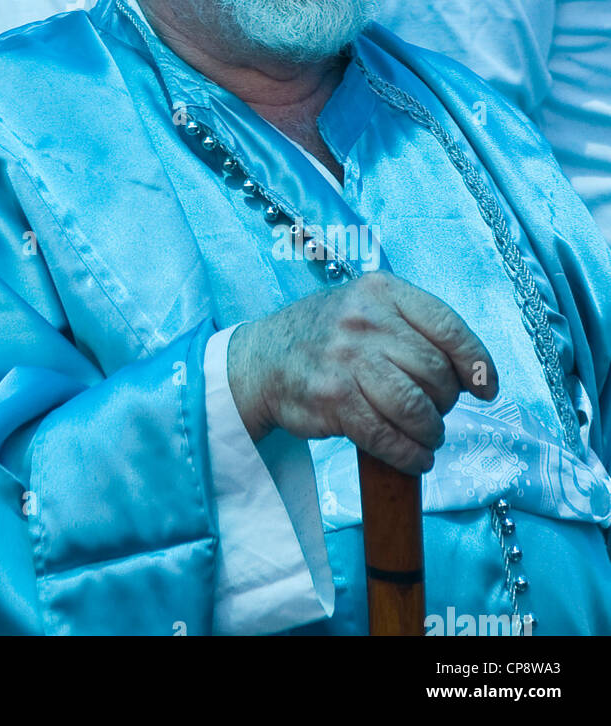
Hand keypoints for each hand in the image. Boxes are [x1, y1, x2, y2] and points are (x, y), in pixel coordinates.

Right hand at [227, 272, 497, 474]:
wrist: (260, 359)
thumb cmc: (325, 337)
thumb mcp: (364, 307)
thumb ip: (412, 325)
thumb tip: (473, 371)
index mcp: (379, 290)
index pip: (446, 325)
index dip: (475, 362)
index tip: (485, 388)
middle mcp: (363, 318)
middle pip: (435, 373)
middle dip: (445, 402)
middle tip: (434, 412)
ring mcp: (345, 358)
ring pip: (416, 408)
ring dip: (430, 433)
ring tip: (426, 437)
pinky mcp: (332, 398)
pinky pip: (388, 436)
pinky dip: (410, 455)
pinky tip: (413, 457)